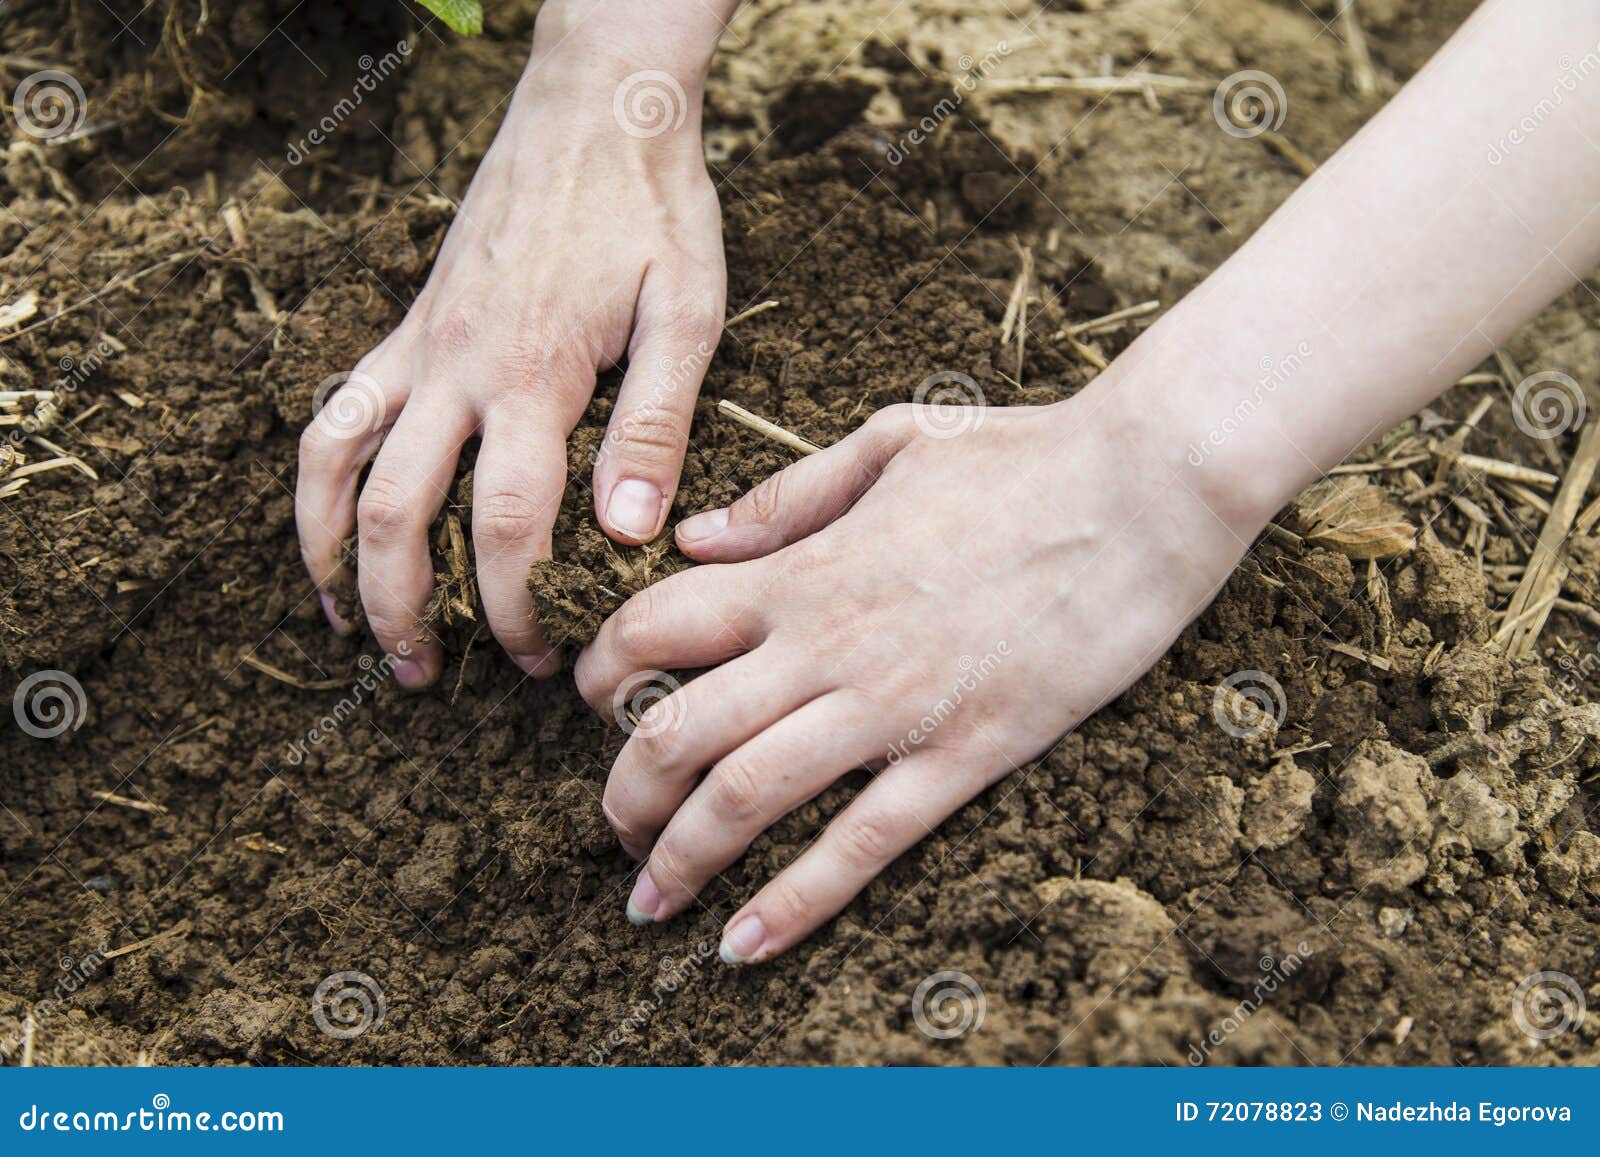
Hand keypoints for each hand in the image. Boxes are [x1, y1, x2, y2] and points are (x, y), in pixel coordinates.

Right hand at [295, 16, 725, 685]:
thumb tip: (629, 533)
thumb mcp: (686, 314)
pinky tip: (330, 523)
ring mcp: (421, 345)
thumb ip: (656, 425)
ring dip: (333, 556)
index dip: (517, 606)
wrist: (594, 108)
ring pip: (338, 466)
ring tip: (350, 627)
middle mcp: (457, 368)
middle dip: (410, 611)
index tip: (537, 656)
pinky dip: (318, 477)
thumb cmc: (653, 208)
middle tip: (428, 678)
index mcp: (533, 377)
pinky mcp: (408, 325)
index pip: (510, 526)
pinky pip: (335, 410)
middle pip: (401, 517)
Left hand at [575, 390, 1261, 962]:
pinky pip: (864, 844)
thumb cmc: (1022, 454)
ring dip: (681, 858)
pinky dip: (796, 903)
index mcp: (805, 566)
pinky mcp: (968, 755)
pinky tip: (745, 947)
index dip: (601, 670)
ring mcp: (896, 705)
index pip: (657, 624)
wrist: (1146, 488)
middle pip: (680, 730)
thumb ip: (787, 498)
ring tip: (647, 899)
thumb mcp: (889, 444)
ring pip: (749, 797)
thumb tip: (697, 537)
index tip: (591, 702)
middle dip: (623, 792)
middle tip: (612, 826)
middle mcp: (828, 642)